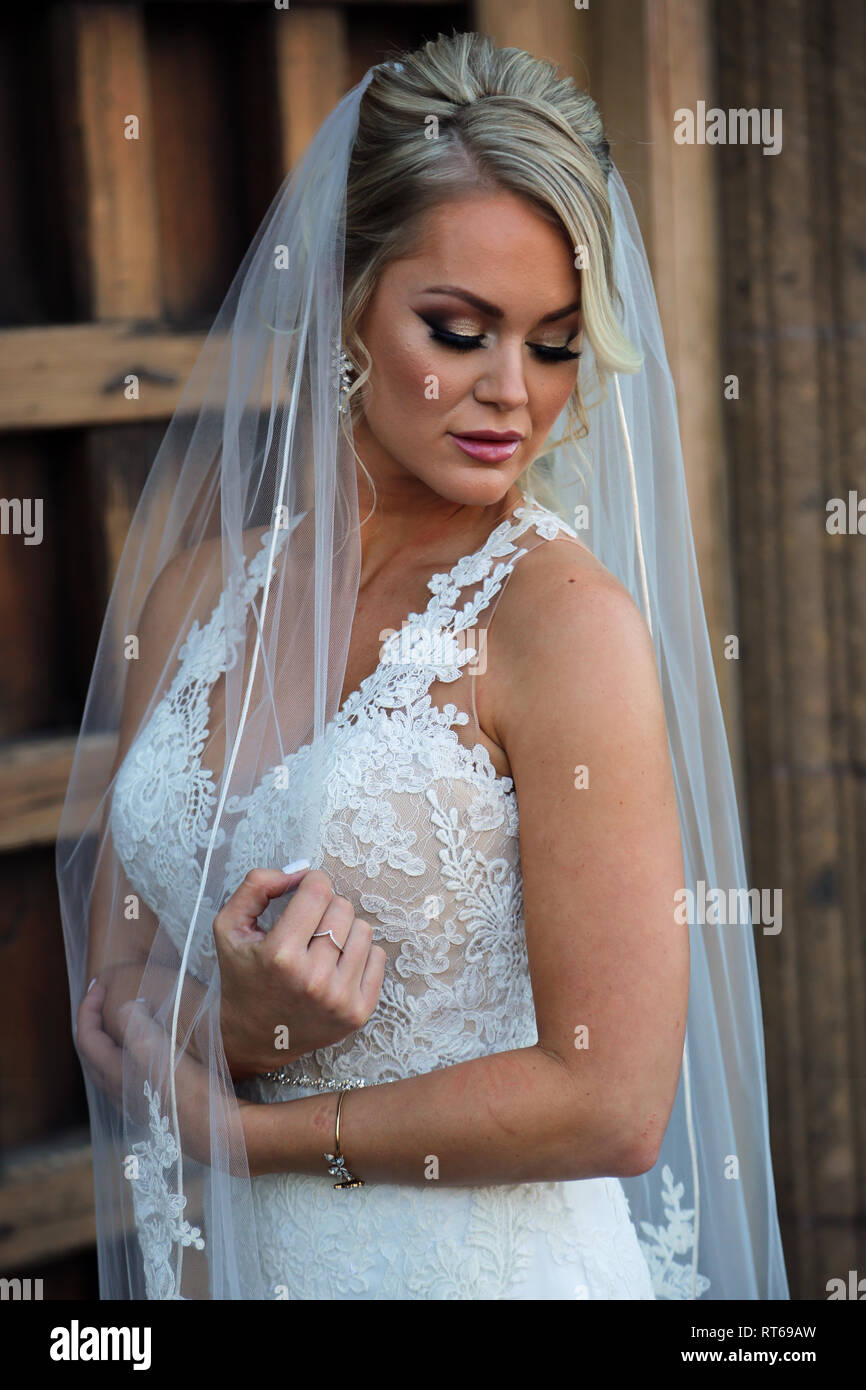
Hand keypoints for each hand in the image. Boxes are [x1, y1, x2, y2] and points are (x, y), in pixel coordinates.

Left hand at [76, 979, 247, 1167]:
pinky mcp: (152, 1106)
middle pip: (91, 1053)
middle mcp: (118, 1092)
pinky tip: (145, 1049)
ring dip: (108, 1037)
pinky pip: (124, 1074)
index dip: (87, 1008)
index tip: (99, 984)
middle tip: (100, 996)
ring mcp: (134, 1102)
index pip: (86, 1038)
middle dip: (92, 1021)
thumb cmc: (190, 1092)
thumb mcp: (160, 1051)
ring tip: (119, 1017)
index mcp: (115, 1076)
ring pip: (108, 1065)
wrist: (219, 1132)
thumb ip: (136, 1025)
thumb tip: (126, 1006)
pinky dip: (124, 1052)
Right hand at [214, 867, 385, 1079]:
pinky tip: (336, 966)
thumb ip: (257, 886)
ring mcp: (339, 998)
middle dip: (326, 907)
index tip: (304, 892)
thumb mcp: (230, 927)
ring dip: (344, 931)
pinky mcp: (358, 1012)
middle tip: (308, 926)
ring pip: (364, 930)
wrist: (255, 1038)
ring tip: (322, 947)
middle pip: (343, 908)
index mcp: (280, 955)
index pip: (319, 891)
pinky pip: (378, 957)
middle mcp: (313, 978)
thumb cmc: (243, 976)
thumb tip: (300, 870)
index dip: (312, 883)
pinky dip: (360, 955)